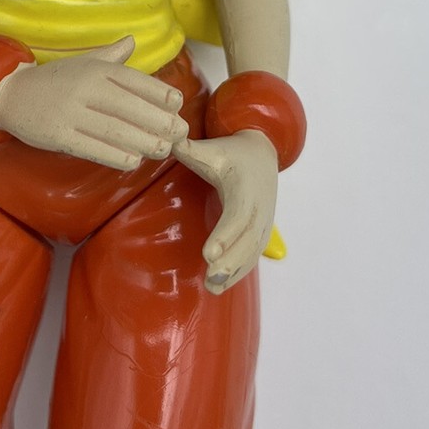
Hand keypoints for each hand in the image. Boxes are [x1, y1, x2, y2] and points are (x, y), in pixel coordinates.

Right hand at [0, 36, 188, 169]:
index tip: (178, 103)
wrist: (10, 94)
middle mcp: (84, 87)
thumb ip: (111, 56)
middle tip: (180, 133)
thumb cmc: (54, 79)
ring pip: (113, 129)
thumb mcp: (82, 62)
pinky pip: (90, 147)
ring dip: (142, 141)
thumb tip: (132, 40)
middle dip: (158, 121)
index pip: (133, 79)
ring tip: (163, 150)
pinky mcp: (57, 135)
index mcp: (94, 68)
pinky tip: (132, 161)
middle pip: (128, 106)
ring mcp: (70, 112)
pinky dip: (113, 155)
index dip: (158, 92)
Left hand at [173, 130, 277, 293]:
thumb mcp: (213, 149)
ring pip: (251, 253)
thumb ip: (190, 149)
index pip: (237, 217)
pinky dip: (239, 272)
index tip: (208, 253)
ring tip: (212, 287)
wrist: (263, 154)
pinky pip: (252, 256)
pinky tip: (220, 285)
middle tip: (210, 278)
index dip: (224, 237)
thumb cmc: (233, 153)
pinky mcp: (260, 232)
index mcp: (245, 190)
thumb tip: (166, 142)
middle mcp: (258, 210)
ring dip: (234, 272)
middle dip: (229, 262)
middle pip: (247, 241)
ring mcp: (262, 223)